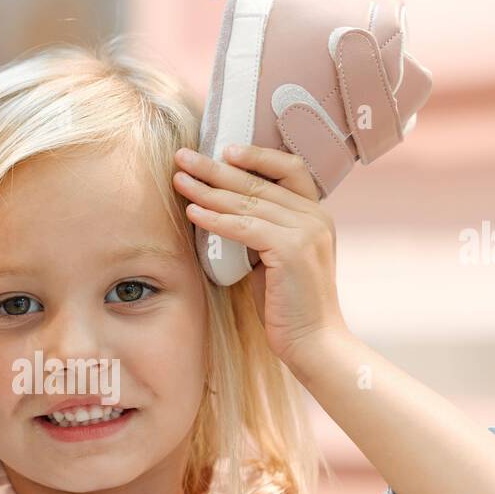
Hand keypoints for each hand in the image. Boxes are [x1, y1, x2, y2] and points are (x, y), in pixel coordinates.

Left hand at [172, 143, 347, 367]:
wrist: (312, 343)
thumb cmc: (288, 307)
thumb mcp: (274, 260)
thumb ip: (258, 233)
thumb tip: (219, 213)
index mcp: (316, 215)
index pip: (288, 168)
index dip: (256, 155)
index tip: (223, 150)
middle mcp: (315, 216)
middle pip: (259, 181)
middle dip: (215, 167)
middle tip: (183, 156)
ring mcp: (306, 231)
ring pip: (248, 201)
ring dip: (207, 189)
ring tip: (178, 180)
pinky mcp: (292, 249)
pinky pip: (245, 227)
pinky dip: (215, 219)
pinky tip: (193, 213)